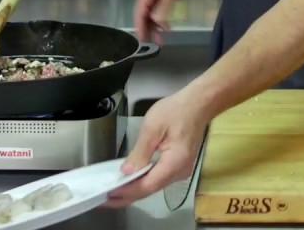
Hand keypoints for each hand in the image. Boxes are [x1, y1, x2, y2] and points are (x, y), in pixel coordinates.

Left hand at [102, 91, 208, 207]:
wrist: (199, 104)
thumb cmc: (176, 110)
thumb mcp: (153, 127)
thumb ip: (140, 152)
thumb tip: (126, 172)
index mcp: (175, 162)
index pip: (148, 184)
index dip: (127, 191)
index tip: (108, 195)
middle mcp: (180, 172)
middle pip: (150, 189)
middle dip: (127, 196)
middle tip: (104, 200)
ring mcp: (181, 170)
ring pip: (154, 186)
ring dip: (133, 190)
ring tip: (112, 192)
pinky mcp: (178, 166)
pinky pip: (158, 179)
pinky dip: (142, 182)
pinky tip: (129, 182)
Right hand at [132, 0, 190, 42]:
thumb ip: (162, 8)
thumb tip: (155, 22)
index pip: (138, 14)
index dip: (140, 28)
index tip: (142, 41)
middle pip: (143, 15)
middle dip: (148, 29)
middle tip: (154, 43)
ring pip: (150, 14)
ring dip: (155, 26)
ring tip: (162, 39)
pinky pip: (157, 9)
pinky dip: (160, 19)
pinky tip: (166, 27)